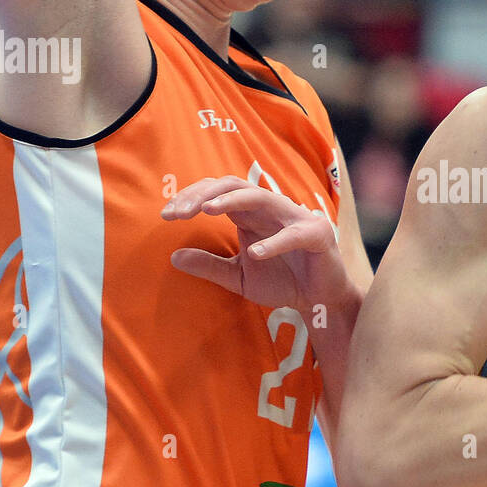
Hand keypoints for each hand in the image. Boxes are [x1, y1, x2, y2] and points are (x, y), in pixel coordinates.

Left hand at [162, 176, 349, 313]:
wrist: (320, 301)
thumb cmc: (283, 282)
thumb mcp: (238, 277)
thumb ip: (210, 266)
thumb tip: (173, 257)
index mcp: (249, 215)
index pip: (216, 193)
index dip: (190, 198)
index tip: (166, 215)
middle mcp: (269, 210)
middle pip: (233, 185)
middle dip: (203, 194)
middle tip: (177, 212)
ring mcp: (294, 219)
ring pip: (261, 197)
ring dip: (233, 200)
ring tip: (207, 210)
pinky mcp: (317, 236)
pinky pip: (294, 234)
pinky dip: (275, 243)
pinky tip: (255, 253)